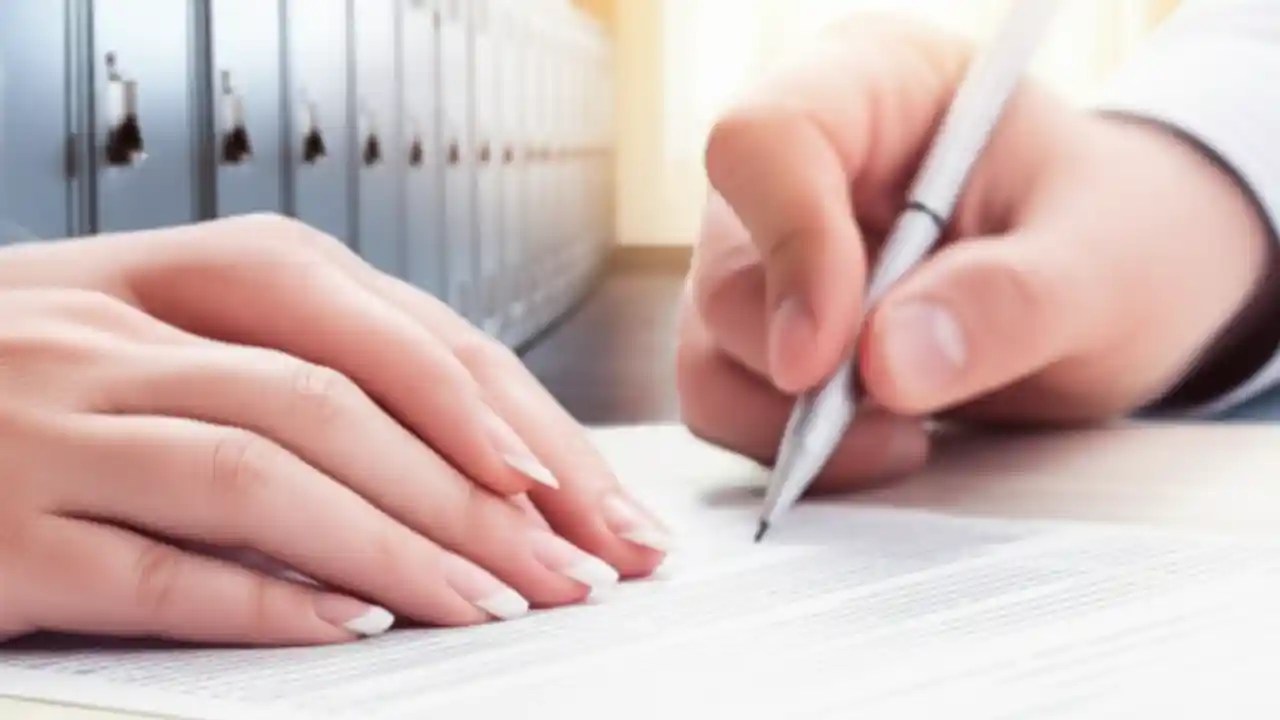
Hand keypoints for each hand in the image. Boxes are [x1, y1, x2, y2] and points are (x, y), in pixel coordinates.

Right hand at [0, 214, 667, 645]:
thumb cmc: (25, 381)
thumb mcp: (156, 338)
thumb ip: (284, 375)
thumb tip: (444, 467)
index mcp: (172, 273)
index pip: (377, 327)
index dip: (489, 409)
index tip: (573, 486)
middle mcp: (110, 332)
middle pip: (339, 398)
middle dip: (475, 490)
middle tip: (572, 564)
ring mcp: (46, 425)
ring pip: (263, 475)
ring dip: (400, 546)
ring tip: (497, 601)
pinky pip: (155, 570)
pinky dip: (268, 602)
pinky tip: (355, 631)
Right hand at [678, 16, 1273, 489]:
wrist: (1120, 287)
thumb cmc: (1117, 236)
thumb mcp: (1103, 260)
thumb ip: (1009, 300)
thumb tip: (884, 366)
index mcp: (873, 87)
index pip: (769, 139)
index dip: (788, 245)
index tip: (832, 356)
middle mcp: (801, 168)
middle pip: (727, 267)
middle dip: (798, 365)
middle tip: (897, 418)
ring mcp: (774, 255)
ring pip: (709, 349)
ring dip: (786, 422)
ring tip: (905, 437)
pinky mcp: (770, 335)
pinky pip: (729, 400)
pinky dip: (787, 447)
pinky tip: (885, 441)